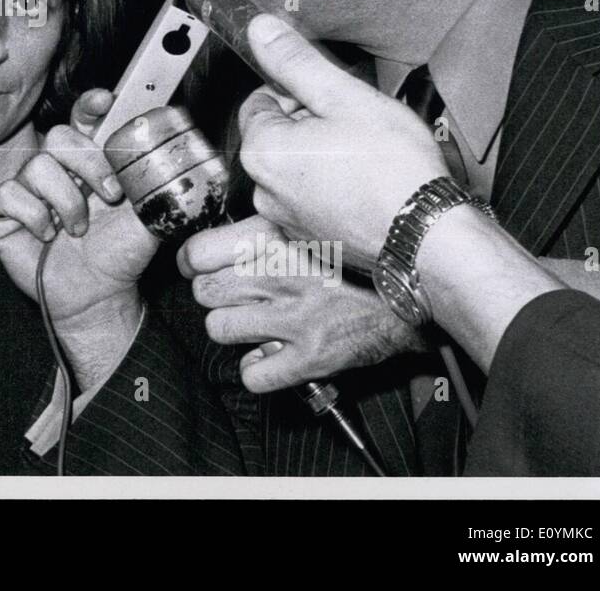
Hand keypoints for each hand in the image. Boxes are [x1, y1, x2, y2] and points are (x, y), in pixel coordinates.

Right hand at [0, 89, 152, 387]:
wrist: (98, 294)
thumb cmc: (120, 253)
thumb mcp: (149, 215)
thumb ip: (161, 183)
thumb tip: (188, 158)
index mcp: (91, 160)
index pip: (84, 118)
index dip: (90, 105)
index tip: (105, 102)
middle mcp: (58, 167)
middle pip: (59, 136)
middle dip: (87, 163)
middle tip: (110, 195)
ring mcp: (29, 187)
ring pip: (36, 166)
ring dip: (65, 201)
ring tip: (78, 229)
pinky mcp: (5, 210)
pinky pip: (8, 194)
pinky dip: (32, 216)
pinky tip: (46, 235)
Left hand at [177, 215, 426, 391]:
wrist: (407, 295)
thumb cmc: (352, 260)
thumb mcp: (302, 225)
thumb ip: (255, 228)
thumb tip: (211, 239)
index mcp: (273, 236)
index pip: (196, 253)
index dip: (192, 264)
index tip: (198, 268)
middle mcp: (278, 274)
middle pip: (203, 292)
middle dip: (216, 296)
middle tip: (236, 296)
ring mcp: (292, 316)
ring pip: (218, 329)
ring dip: (233, 329)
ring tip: (253, 323)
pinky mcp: (308, 356)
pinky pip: (252, 374)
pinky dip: (257, 370)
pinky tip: (271, 354)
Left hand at [238, 14, 447, 268]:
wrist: (428, 236)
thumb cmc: (392, 167)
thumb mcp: (344, 97)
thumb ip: (296, 62)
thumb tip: (259, 29)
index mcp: (262, 152)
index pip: (260, 102)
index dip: (297, 94)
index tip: (333, 100)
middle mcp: (263, 191)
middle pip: (276, 137)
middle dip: (309, 125)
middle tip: (355, 127)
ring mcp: (286, 220)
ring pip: (295, 169)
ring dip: (321, 157)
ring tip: (364, 158)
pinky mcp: (311, 240)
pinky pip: (312, 200)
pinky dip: (331, 190)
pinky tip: (366, 187)